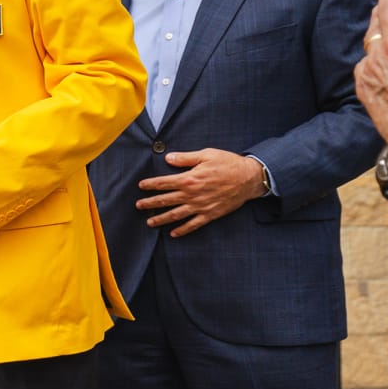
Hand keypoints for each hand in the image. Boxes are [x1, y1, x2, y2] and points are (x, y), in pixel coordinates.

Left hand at [135, 148, 264, 236]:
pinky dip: (183, 230)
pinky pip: (193, 225)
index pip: (164, 183)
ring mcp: (200, 206)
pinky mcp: (210, 214)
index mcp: (189, 179)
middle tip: (139, 206)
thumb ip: (185, 158)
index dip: (151, 184)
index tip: (141, 186)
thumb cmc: (228, 164)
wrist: (249, 178)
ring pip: (176, 215)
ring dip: (161, 219)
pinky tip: (173, 233)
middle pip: (166, 200)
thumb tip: (168, 158)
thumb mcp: (206, 155)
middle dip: (150, 203)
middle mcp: (192, 195)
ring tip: (149, 222)